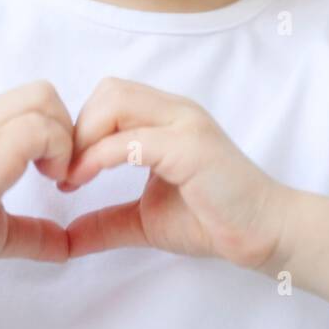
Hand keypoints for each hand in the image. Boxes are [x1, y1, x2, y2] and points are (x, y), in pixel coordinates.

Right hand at [0, 80, 72, 289]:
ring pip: (44, 99)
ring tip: (53, 180)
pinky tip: (46, 184)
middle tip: (58, 175)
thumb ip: (32, 232)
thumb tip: (66, 246)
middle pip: (43, 91)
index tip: (57, 177)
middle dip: (66, 129)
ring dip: (63, 140)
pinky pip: (37, 128)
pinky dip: (57, 152)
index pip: (34, 101)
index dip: (59, 133)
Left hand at [61, 77, 287, 270]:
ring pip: (115, 102)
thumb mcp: (144, 219)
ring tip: (72, 177)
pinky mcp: (189, 147)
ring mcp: (184, 124)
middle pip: (108, 90)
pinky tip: (84, 181)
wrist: (264, 234)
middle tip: (64, 171)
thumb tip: (65, 238)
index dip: (80, 128)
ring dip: (84, 137)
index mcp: (165, 118)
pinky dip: (98, 157)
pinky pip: (130, 140)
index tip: (65, 171)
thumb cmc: (211, 220)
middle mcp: (175, 111)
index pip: (110, 97)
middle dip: (77, 127)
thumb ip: (106, 221)